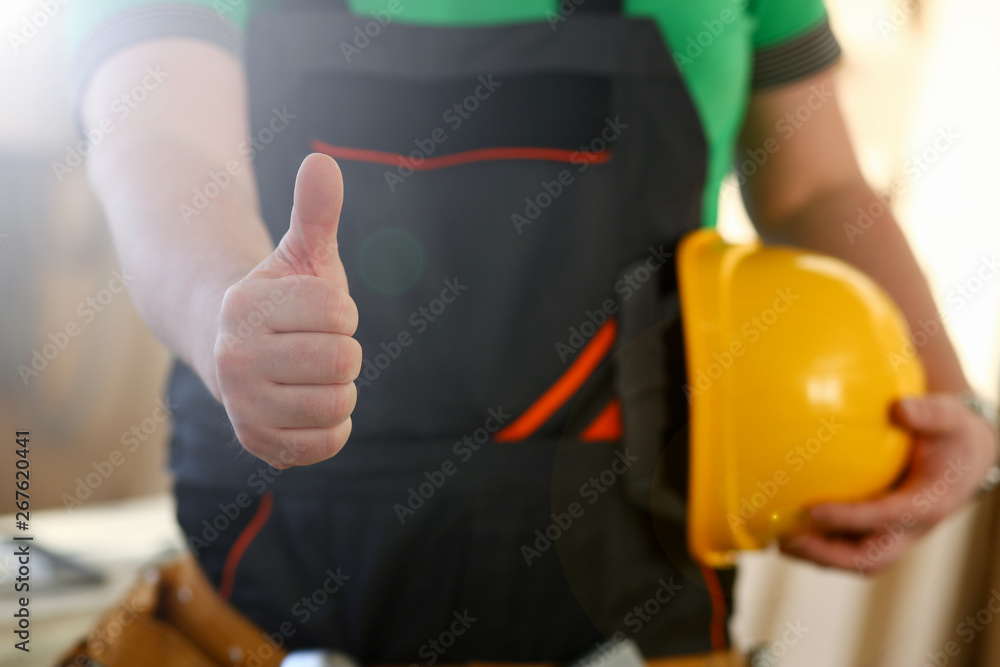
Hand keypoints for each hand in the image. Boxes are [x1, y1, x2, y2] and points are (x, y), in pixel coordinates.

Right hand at [213, 154, 360, 467]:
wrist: (239, 354)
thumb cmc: (283, 301)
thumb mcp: (301, 254)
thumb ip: (315, 211)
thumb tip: (323, 160)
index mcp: (244, 305)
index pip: (339, 313)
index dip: (341, 312)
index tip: (315, 313)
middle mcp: (233, 357)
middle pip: (342, 362)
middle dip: (342, 350)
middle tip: (313, 346)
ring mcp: (242, 404)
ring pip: (339, 402)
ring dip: (339, 387)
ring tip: (309, 375)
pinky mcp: (257, 442)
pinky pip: (329, 442)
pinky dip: (334, 425)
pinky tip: (309, 404)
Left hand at [780, 393, 998, 573]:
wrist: (964, 458)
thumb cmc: (951, 435)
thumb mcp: (951, 419)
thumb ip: (930, 414)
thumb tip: (898, 409)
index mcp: (928, 504)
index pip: (887, 517)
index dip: (851, 518)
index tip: (814, 510)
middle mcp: (909, 528)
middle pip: (869, 559)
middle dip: (827, 555)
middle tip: (787, 540)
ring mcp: (892, 534)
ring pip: (854, 559)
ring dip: (815, 554)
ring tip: (777, 538)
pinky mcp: (877, 531)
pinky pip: (846, 545)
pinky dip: (818, 542)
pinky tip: (786, 525)